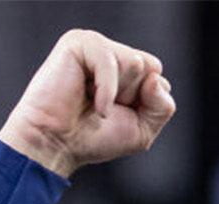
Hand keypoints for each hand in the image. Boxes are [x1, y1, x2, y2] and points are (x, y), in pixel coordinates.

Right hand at [0, 29, 175, 177]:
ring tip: (91, 101)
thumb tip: (155, 78)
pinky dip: (107, 90)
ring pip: (135, 63)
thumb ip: (162, 106)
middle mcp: (110, 53)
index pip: (157, 75)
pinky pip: (110, 60)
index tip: (116, 114)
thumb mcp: (142, 129)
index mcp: (124, 69)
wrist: (55, 145)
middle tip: (101, 108)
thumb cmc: (92, 138)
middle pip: (150, 67)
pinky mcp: (77, 43)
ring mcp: (93, 45)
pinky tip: (95, 105)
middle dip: (133, 97)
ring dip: (119, 93)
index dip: (145, 103)